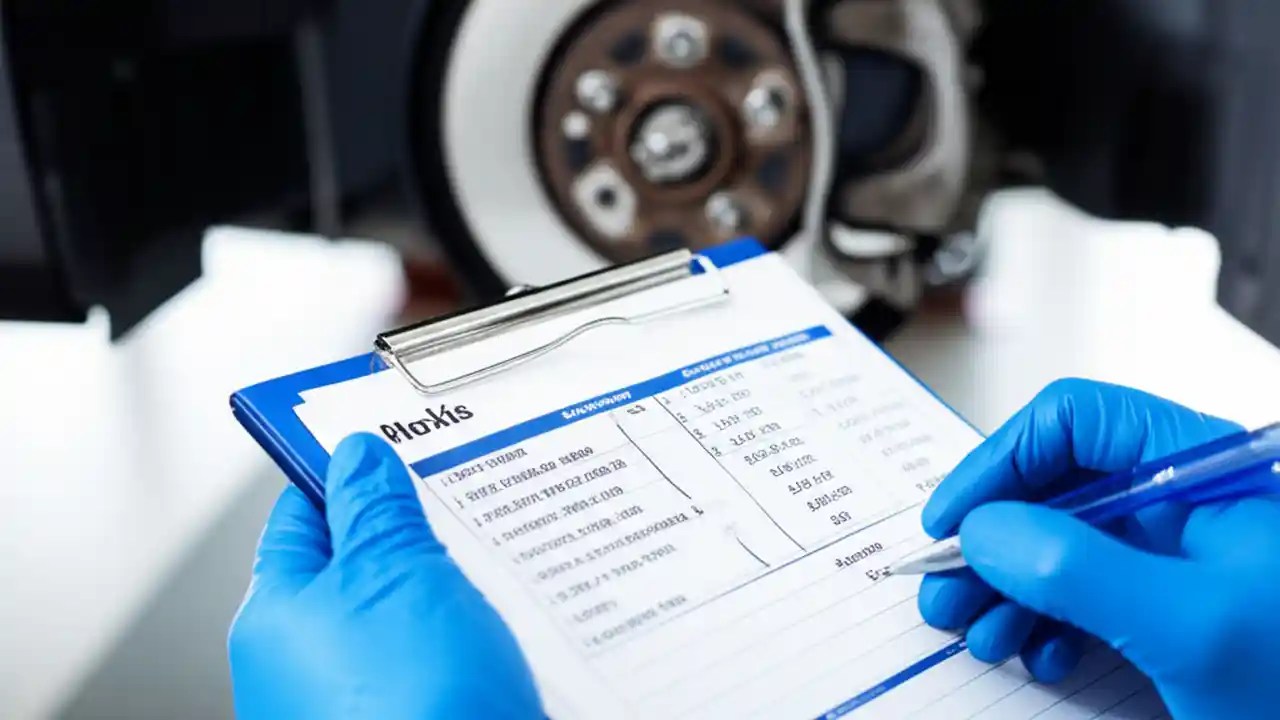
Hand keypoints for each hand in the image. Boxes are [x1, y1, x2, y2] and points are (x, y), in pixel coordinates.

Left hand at [228, 433, 542, 718]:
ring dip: (452, 586)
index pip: (303, 516)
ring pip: (410, 611)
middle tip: (464, 497)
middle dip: (414, 530)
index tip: (388, 438)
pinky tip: (506, 623)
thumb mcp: (396, 575)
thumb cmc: (416, 708)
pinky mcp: (413, 717)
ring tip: (500, 564)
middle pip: (361, 564)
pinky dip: (470, 634)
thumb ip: (375, 507)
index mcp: (274, 617)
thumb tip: (356, 454)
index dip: (345, 470)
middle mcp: (305, 663)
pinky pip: (438, 657)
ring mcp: (358, 698)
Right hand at [918, 379, 1279, 718]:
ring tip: (979, 632)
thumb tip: (988, 531)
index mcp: (1201, 471)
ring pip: (1057, 541)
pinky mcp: (1169, 604)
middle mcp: (1182, 501)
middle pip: (1054, 484)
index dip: (1001, 463)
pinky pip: (1082, 590)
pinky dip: (1043, 619)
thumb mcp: (1193, 628)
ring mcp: (1174, 555)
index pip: (1075, 423)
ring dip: (1005, 585)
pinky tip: (1038, 651)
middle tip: (946, 588)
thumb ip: (1081, 569)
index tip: (953, 521)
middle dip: (992, 539)